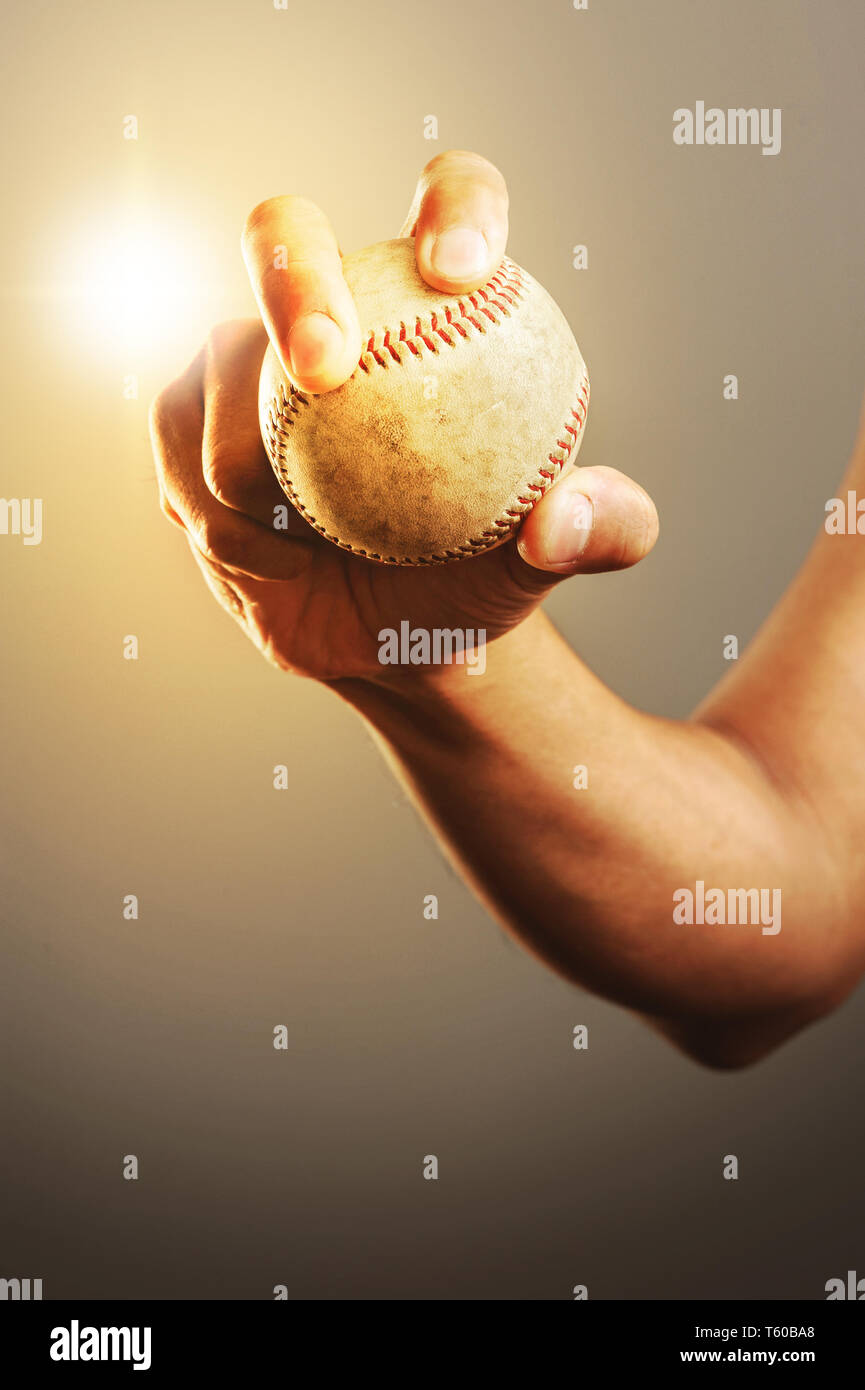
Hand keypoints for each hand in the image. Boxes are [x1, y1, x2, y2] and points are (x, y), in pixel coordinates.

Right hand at [150, 151, 658, 681]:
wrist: (393, 635)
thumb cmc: (477, 573)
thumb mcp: (552, 559)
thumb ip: (599, 529)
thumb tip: (560, 520)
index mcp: (432, 299)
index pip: (449, 200)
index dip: (455, 203)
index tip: (463, 271)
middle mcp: (330, 307)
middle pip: (286, 232)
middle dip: (295, 280)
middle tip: (327, 368)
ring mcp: (244, 360)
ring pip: (215, 362)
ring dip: (246, 457)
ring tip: (299, 539)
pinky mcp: (186, 422)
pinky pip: (177, 444)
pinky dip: (222, 513)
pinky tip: (272, 561)